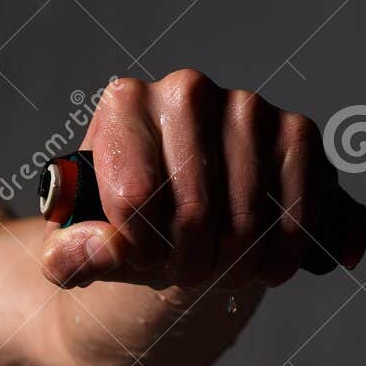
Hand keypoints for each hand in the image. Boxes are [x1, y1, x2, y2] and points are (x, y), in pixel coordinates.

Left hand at [42, 70, 365, 289]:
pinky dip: (283, 253)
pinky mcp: (296, 132)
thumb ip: (67, 256)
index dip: (139, 247)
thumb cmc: (120, 226)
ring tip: (219, 271)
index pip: (135, 193)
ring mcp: (247, 106)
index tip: (140, 257)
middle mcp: (186, 90)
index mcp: (123, 105)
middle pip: (195, 209)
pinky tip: (266, 266)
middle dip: (190, 263)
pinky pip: (298, 209)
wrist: (175, 214)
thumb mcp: (73, 248)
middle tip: (186, 274)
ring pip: (248, 217)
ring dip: (235, 265)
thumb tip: (104, 248)